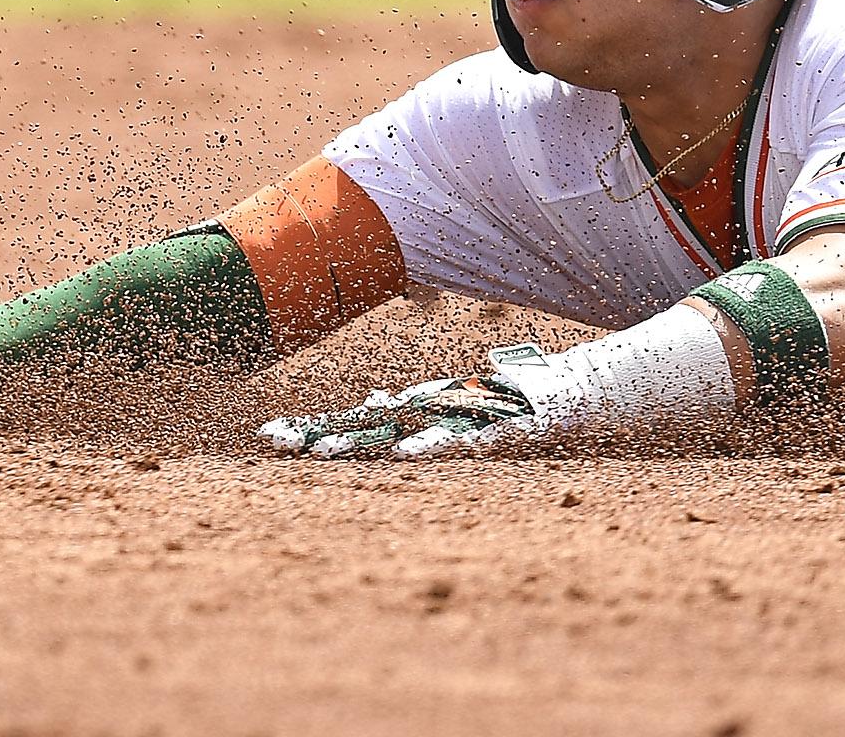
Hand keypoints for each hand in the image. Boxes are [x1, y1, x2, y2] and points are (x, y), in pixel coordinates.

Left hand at [262, 370, 538, 458]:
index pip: (356, 417)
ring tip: (322, 453)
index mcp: (419, 405)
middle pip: (367, 423)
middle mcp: (433, 408)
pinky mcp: (498, 428)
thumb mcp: (454, 402)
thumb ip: (413, 404)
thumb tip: (373, 398)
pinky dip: (431, 446)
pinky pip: (461, 440)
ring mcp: (462, 416)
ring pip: (404, 429)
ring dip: (362, 440)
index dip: (315, 426)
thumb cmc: (507, 396)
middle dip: (320, 432)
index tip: (270, 437)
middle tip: (274, 442)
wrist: (574, 387)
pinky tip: (402, 456)